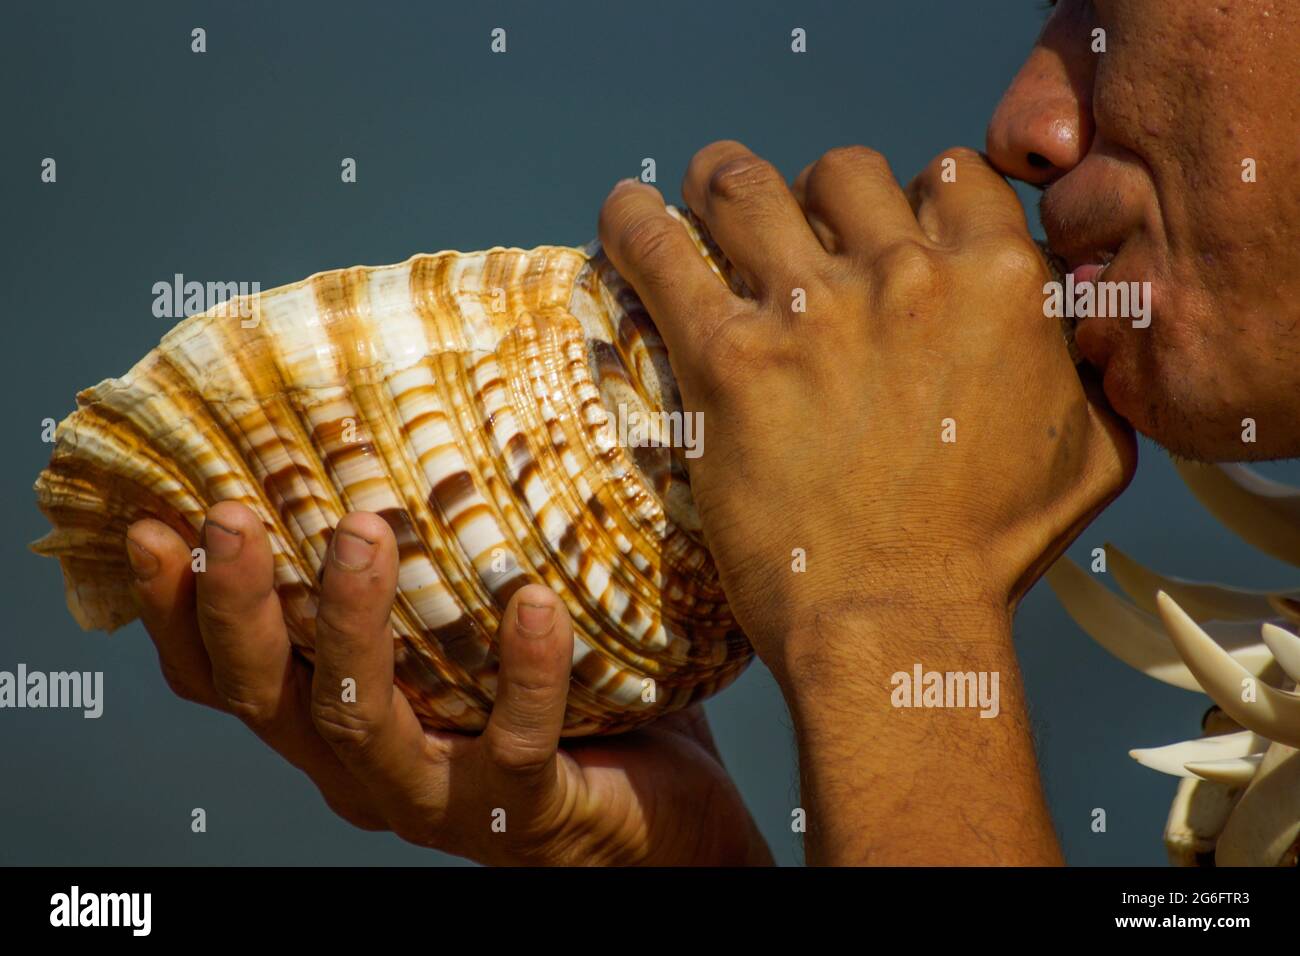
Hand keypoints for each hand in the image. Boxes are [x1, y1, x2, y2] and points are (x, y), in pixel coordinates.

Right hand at [124, 501, 771, 865]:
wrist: (664, 827)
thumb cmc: (572, 708)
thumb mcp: (484, 628)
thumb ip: (443, 556)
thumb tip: (434, 406)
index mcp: (337, 720)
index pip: (227, 675)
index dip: (177, 608)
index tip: (152, 518)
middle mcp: (366, 768)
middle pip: (263, 698)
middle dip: (236, 606)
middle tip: (229, 512)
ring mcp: (438, 800)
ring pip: (357, 724)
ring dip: (349, 627)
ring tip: (364, 533)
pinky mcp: (520, 815)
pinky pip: (513, 747)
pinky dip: (523, 675)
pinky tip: (535, 606)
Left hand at [599, 142, 1135, 679]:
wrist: (899, 621)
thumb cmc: (989, 553)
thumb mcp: (1087, 455)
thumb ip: (1090, 374)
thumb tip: (1085, 336)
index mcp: (999, 282)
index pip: (950, 177)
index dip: (914, 196)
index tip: (886, 226)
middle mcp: (907, 276)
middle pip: (846, 172)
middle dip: (819, 191)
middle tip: (794, 226)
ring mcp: (812, 310)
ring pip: (748, 188)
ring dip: (722, 180)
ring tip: (704, 187)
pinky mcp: (730, 356)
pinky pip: (663, 253)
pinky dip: (634, 222)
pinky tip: (622, 212)